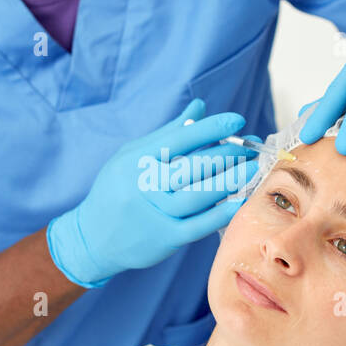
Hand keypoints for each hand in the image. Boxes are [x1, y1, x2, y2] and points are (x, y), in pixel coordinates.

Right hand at [47, 99, 258, 286]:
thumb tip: (199, 107)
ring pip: (199, 194)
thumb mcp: (132, 156)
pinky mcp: (164, 238)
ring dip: (231, 180)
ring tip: (253, 170)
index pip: (179, 138)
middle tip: (252, 147)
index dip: (211, 128)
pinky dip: (221, 213)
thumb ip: (168, 133)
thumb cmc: (116, 191)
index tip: (237, 120)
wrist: (91, 238)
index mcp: (138, 159)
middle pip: (193, 165)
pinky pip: (198, 225)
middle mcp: (145, 185)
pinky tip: (240, 201)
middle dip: (228, 153)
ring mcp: (155, 213)